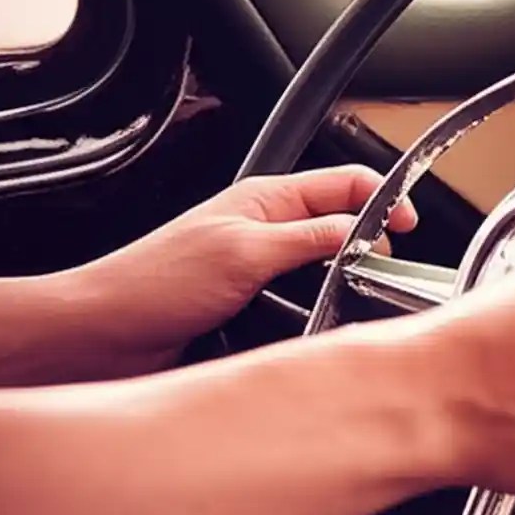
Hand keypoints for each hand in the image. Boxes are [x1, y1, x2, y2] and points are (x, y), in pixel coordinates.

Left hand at [77, 165, 416, 372]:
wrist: (103, 333)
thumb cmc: (154, 282)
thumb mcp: (246, 253)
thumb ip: (310, 239)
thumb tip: (362, 231)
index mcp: (266, 198)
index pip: (344, 181)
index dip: (384, 196)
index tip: (410, 223)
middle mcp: (265, 226)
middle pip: (340, 221)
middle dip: (370, 238)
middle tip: (389, 263)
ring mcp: (258, 263)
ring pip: (324, 263)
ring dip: (342, 276)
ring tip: (360, 292)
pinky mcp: (249, 300)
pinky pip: (300, 296)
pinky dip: (316, 306)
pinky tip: (319, 320)